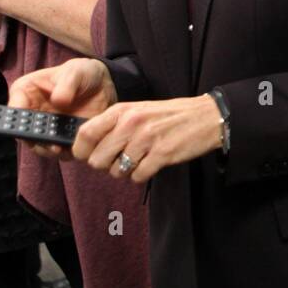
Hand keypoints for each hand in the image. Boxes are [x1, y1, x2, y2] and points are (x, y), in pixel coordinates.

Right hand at [9, 58, 117, 158]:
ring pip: (40, 145)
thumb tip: (59, 101)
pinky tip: (72, 148)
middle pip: (24, 132)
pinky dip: (64, 152)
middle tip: (43, 140)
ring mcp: (47, 128)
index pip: (14, 109)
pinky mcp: (62, 139)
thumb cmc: (83, 73)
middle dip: (32, 138)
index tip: (24, 126)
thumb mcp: (76, 71)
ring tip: (58, 148)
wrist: (102, 86)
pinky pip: (60, 150)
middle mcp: (33, 114)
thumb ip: (67, 83)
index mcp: (26, 93)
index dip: (16, 119)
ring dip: (48, 148)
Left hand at [73, 94, 223, 183]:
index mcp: (122, 111)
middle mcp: (131, 123)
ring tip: (139, 160)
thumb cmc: (169, 116)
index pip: (85, 134)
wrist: (206, 116)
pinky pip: (137, 177)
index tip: (89, 156)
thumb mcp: (138, 110)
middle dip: (105, 166)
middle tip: (118, 161)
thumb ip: (113, 125)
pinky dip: (141, 176)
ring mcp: (146, 139)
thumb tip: (88, 148)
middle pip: (97, 159)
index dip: (82, 151)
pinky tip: (151, 165)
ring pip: (116, 171)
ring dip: (124, 172)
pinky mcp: (162, 154)